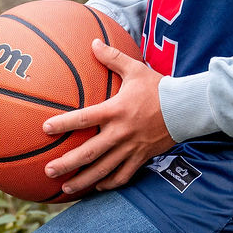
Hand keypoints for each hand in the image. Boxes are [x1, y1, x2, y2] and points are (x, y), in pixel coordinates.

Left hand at [41, 39, 175, 194]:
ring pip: (104, 170)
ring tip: (66, 189)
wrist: (186, 108)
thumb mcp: (135, 69)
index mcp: (116, 111)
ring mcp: (131, 148)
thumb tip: (93, 42)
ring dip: (84, 180)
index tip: (45, 128)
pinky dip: (109, 183)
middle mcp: (121, 133)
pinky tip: (97, 187)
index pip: (85, 118)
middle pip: (90, 153)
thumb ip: (112, 58)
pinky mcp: (142, 158)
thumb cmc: (159, 87)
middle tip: (48, 171)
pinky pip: (123, 175)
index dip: (64, 124)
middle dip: (68, 163)